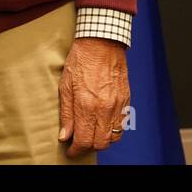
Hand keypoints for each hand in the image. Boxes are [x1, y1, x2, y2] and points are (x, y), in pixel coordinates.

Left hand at [58, 37, 129, 157]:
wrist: (102, 42)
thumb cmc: (81, 59)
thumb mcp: (65, 85)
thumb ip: (66, 113)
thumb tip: (65, 136)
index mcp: (87, 105)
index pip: (84, 140)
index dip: (76, 150)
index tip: (71, 150)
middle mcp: (104, 108)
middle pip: (100, 143)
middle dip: (88, 146)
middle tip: (80, 142)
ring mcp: (118, 105)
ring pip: (113, 137)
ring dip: (102, 140)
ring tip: (92, 133)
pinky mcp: (126, 100)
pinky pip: (122, 124)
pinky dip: (113, 130)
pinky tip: (103, 123)